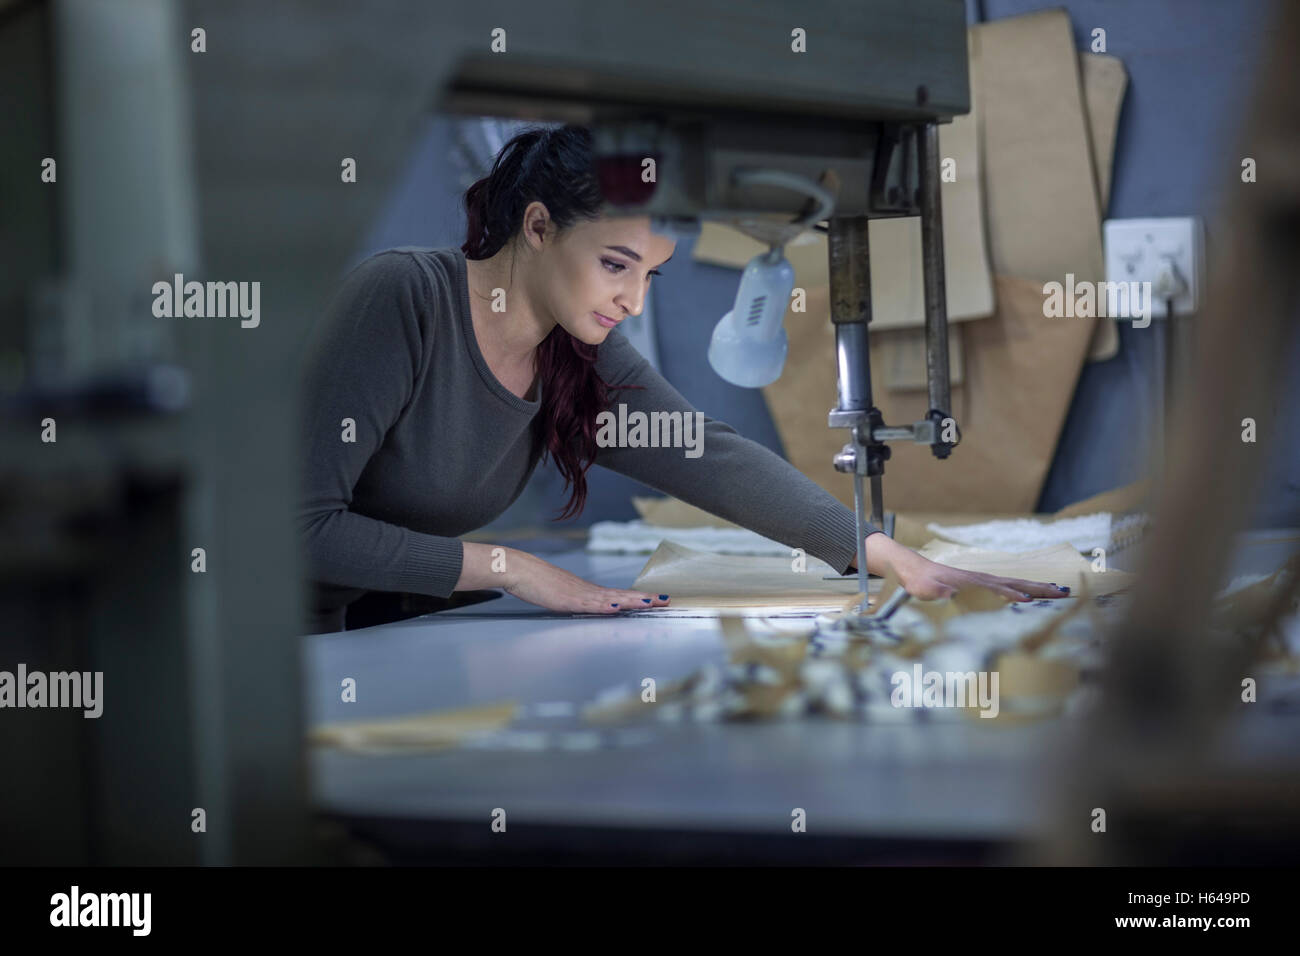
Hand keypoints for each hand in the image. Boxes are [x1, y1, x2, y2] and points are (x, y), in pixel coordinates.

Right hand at [501, 549, 671, 613]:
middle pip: (622, 595)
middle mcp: (588, 591)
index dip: (639, 597)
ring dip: (631, 600)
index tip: (657, 598)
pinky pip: (589, 604)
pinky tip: (616, 607)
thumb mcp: (562, 596)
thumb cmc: (538, 582)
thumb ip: (576, 602)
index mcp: (589, 592)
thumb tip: (587, 607)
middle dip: (645, 598)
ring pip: (611, 599)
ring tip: (651, 602)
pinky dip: (604, 606)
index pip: (620, 595)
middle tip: (667, 599)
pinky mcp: (567, 600)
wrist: (520, 570)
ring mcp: (579, 594)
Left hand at [890, 550, 1069, 601]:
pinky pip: (1010, 586)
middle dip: (1039, 589)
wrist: (914, 568)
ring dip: (1038, 588)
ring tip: (1059, 591)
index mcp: (973, 583)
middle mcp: (983, 580)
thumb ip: (939, 593)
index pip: (999, 589)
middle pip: (1017, 583)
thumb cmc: (921, 582)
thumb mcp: (926, 590)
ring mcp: (985, 581)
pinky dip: (1026, 589)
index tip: (1030, 600)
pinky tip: (1033, 595)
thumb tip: (952, 596)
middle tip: (1063, 593)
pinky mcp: (983, 584)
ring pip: (1017, 583)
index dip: (1014, 595)